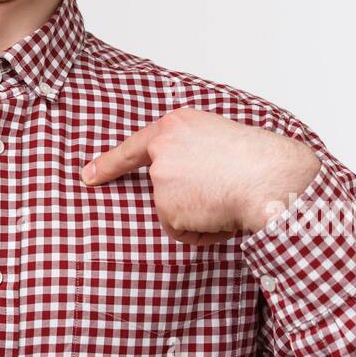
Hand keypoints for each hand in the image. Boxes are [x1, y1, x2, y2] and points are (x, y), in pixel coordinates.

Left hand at [80, 107, 321, 245]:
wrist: (267, 177)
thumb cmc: (256, 159)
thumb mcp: (217, 137)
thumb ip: (191, 150)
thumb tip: (185, 177)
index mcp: (175, 125)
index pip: (133, 147)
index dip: (108, 163)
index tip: (88, 175)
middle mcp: (161, 150)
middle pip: (162, 187)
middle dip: (186, 198)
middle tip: (218, 191)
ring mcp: (160, 179)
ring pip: (173, 211)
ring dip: (198, 215)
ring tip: (226, 198)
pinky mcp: (165, 208)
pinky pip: (181, 231)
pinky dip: (202, 231)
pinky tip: (221, 215)